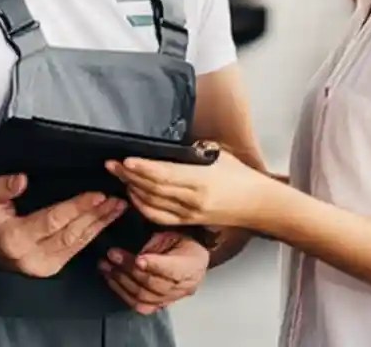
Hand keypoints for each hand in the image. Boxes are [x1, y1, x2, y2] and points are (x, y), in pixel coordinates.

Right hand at [0, 173, 126, 277]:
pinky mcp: (47, 269)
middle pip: (71, 234)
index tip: (98, 194)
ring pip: (76, 245)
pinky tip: (103, 223)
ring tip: (117, 209)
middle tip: (118, 200)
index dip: (77, 207)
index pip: (53, 221)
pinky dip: (90, 236)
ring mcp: (40, 267)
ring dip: (99, 226)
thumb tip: (21, 180)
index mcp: (14, 240)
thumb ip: (2, 187)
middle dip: (96, 216)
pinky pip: (73, 251)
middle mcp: (30, 258)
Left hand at [99, 231, 208, 313]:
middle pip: (153, 283)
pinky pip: (141, 306)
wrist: (193, 257)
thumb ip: (156, 245)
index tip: (138, 259)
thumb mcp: (172, 234)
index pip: (172, 269)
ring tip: (105, 267)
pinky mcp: (161, 305)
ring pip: (144, 296)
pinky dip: (124, 294)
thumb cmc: (182, 241)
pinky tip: (112, 281)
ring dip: (121, 281)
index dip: (154, 265)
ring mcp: (172, 298)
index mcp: (191, 264)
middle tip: (111, 255)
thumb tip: (135, 257)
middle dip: (129, 269)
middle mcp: (183, 286)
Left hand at [106, 148, 273, 228]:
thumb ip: (195, 152)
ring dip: (132, 189)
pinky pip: (159, 216)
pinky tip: (133, 195)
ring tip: (119, 175)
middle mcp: (193, 200)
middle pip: (153, 189)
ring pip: (152, 203)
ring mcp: (189, 213)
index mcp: (201, 180)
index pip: (164, 174)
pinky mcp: (188, 222)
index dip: (142, 168)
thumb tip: (172, 147)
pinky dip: (142, 206)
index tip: (126, 160)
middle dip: (129, 176)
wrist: (258, 204)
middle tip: (112, 164)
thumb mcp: (220, 156)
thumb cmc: (242, 177)